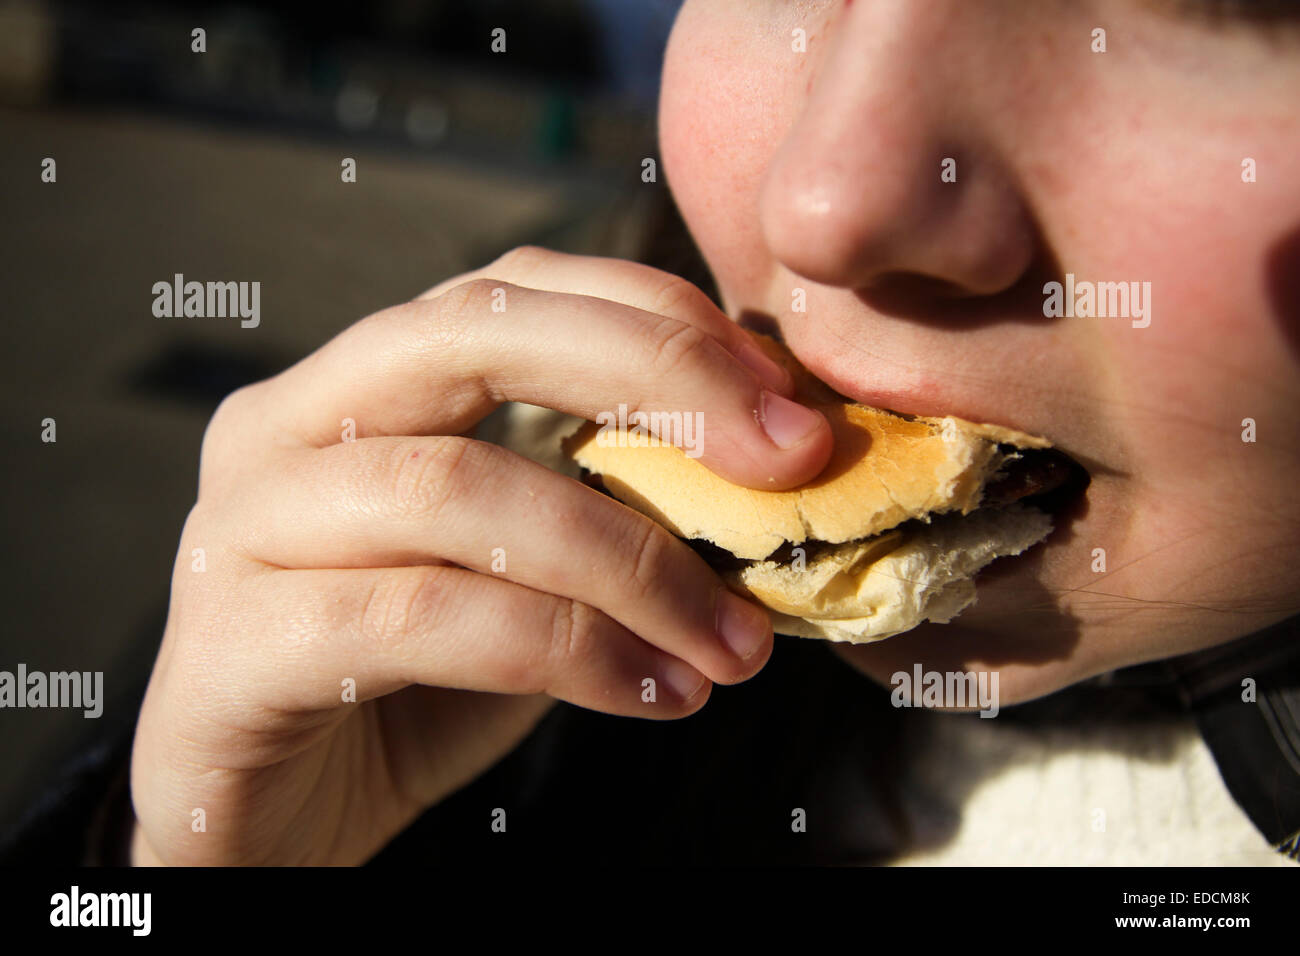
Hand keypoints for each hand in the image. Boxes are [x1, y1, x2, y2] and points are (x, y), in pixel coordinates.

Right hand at [129, 247, 833, 864]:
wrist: (272, 822)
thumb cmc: (414, 685)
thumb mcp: (527, 571)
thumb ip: (606, 501)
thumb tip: (773, 461)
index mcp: (359, 385)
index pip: (512, 289)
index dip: (657, 322)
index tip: (782, 404)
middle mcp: (287, 426)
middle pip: (474, 332)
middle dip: (654, 378)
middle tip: (789, 460)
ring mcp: (241, 525)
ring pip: (460, 488)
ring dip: (632, 564)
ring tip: (731, 644)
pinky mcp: (229, 642)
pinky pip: (424, 618)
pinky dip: (566, 650)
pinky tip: (653, 696)